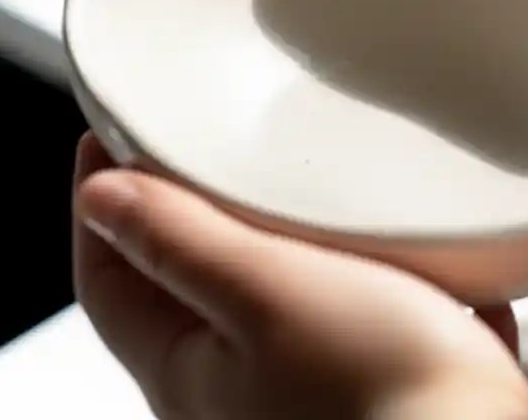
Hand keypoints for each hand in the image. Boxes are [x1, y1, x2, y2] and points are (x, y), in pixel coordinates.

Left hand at [72, 133, 527, 419]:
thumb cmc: (375, 388)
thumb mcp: (263, 289)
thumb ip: (178, 239)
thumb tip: (101, 197)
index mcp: (187, 373)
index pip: (106, 278)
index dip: (101, 200)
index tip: (112, 134)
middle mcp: (238, 394)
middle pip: (190, 285)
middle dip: (199, 213)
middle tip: (210, 147)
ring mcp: (310, 393)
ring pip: (287, 297)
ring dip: (302, 242)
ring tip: (325, 187)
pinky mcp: (383, 388)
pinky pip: (374, 319)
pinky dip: (393, 282)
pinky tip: (426, 260)